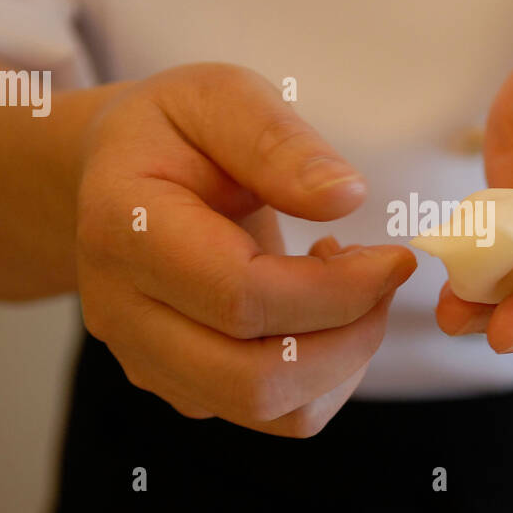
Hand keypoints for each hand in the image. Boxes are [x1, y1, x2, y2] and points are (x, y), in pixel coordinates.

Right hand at [75, 63, 415, 435]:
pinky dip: (324, 375)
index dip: (336, 289)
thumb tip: (346, 197)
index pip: (238, 296)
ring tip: (350, 285)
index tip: (394, 256)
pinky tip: (322, 311)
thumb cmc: (173, 130)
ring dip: (342, 359)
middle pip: (254, 377)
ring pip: (269, 410)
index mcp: (124, 227)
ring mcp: (146, 360)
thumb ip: (279, 142)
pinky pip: (272, 414)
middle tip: (382, 272)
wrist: (117, 175)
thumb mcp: (221, 97)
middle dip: (350, 335)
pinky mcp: (180, 386)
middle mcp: (122, 311)